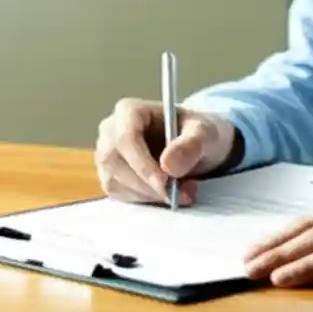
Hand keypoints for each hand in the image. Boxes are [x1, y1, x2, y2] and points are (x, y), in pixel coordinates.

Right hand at [95, 98, 236, 204]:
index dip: (142, 163)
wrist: (197, 148)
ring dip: (150, 195)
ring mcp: (107, 156)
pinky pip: (120, 195)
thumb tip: (168, 165)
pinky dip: (146, 201)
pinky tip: (168, 194)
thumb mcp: (205, 133)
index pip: (125, 138)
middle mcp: (111, 132)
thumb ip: (191, 145)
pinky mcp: (111, 178)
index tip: (164, 182)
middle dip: (147, 184)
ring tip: (183, 191)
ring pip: (116, 183)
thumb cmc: (197, 134)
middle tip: (180, 194)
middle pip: (116, 163)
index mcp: (129, 111)